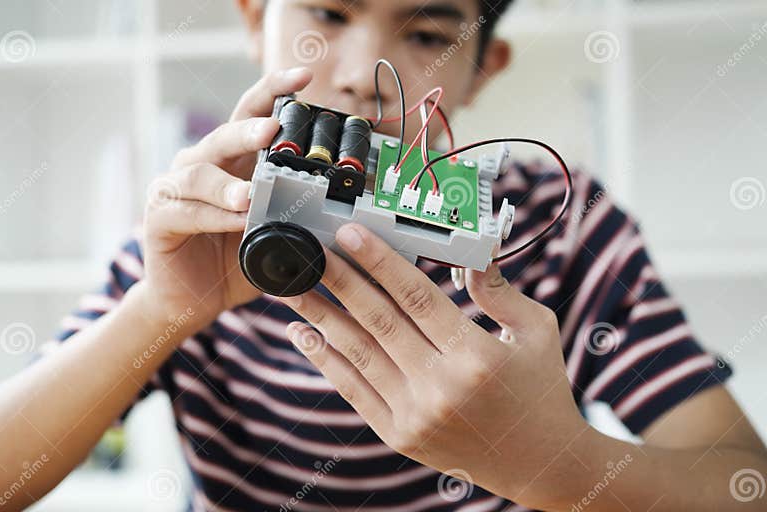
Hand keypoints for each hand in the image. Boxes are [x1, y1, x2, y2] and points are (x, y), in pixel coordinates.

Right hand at [141, 67, 312, 326]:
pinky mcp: (159, 218)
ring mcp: (175, 189)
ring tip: (250, 195)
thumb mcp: (275, 232)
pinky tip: (234, 220)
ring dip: (227, 183)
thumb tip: (349, 204)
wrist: (193, 299)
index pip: (252, 115)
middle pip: (224, 136)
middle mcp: (201, 165)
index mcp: (233, 161)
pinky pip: (186, 211)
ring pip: (199, 173)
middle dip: (250, 129)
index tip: (303, 76)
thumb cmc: (236, 260)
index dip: (274, 92)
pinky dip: (212, 215)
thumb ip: (299, 212)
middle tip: (274, 129)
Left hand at [277, 223, 590, 509]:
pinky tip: (303, 333)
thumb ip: (499, 291)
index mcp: (476, 355)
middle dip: (338, 279)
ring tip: (291, 284)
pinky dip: (324, 359)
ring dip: (319, 315)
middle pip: (377, 319)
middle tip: (308, 249)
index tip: (350, 233)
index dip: (379, 261)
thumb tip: (471, 252)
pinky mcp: (398, 434)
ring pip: (356, 352)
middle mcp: (440, 386)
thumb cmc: (541, 390)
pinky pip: (353, 389)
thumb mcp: (536, 332)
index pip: (416, 296)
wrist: (539, 464)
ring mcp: (415, 414)